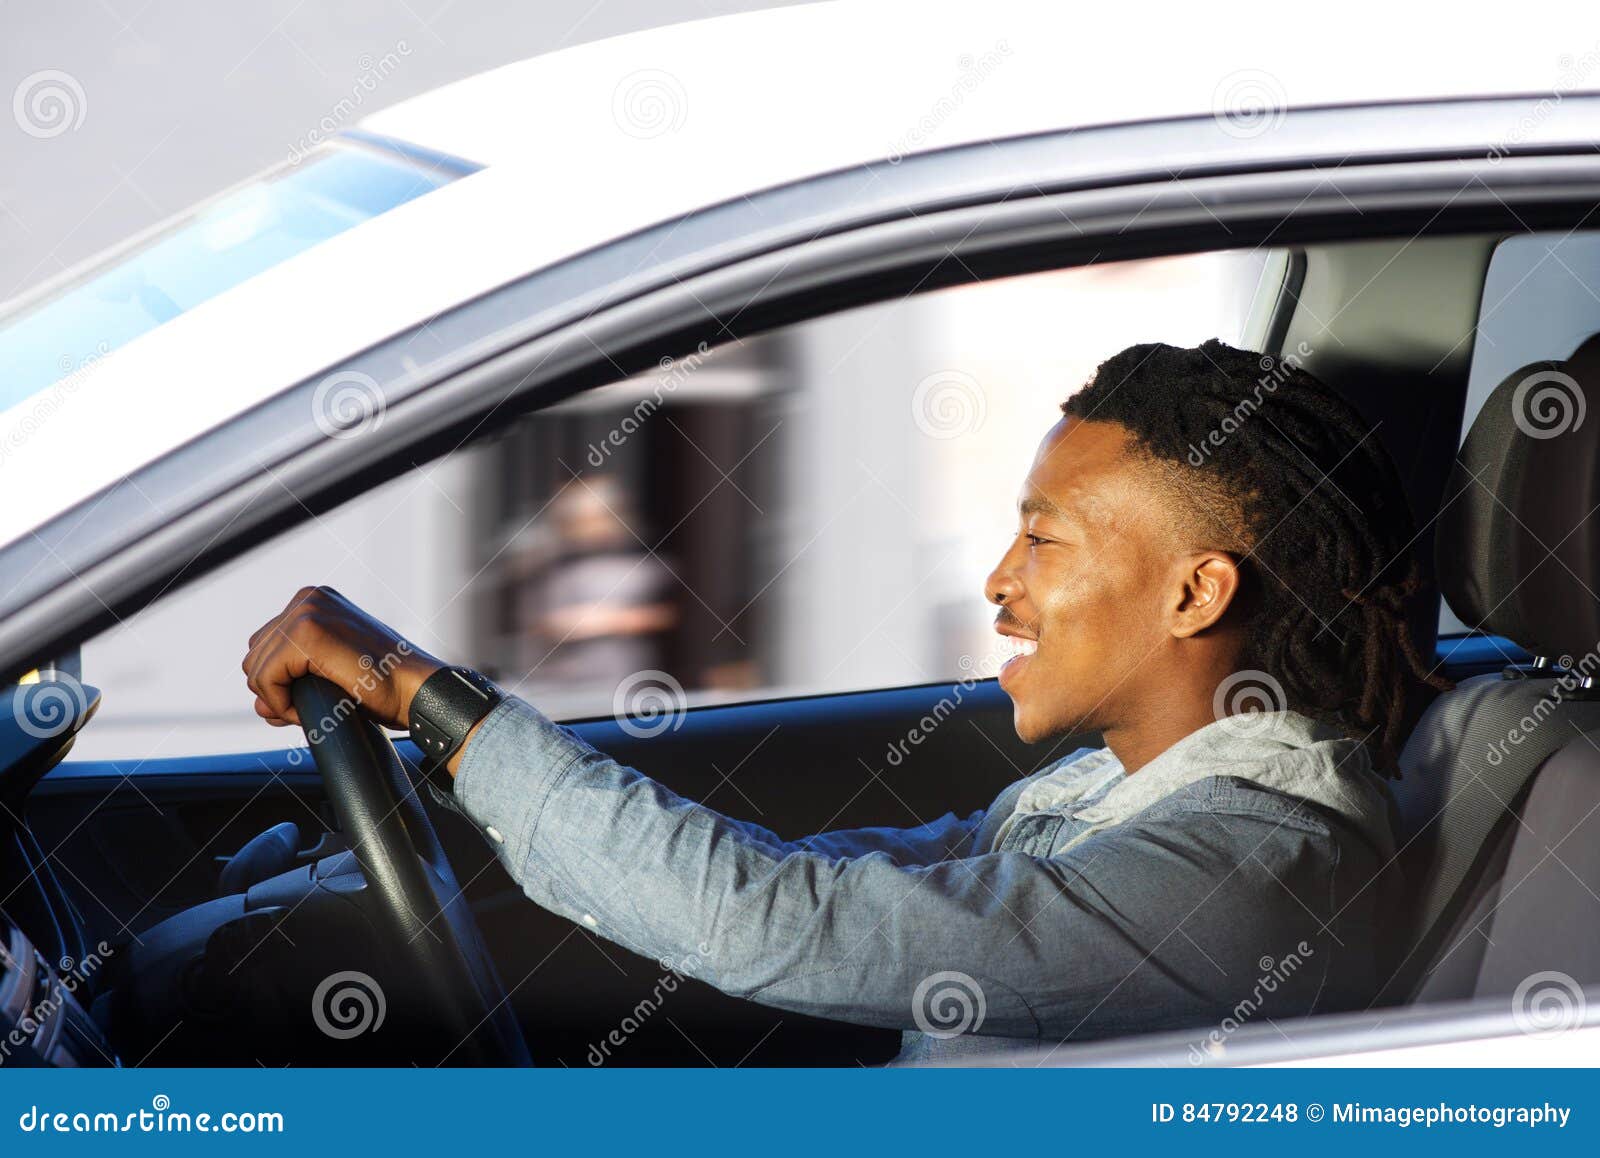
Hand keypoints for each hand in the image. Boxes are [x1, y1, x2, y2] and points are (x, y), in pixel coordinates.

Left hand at [242, 586, 442, 729]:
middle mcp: (308, 599)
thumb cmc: (386, 685)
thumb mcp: (330, 673)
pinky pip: (265, 679)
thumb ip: (291, 679)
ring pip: (255, 668)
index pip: (265, 646)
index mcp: (314, 602)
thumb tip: (260, 706)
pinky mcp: (306, 633)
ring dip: (280, 698)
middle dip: (276, 689)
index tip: (312, 695)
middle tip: (314, 703)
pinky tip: (311, 707)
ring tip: (318, 702)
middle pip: (254, 656)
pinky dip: (282, 703)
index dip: (280, 682)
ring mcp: (306, 612)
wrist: (416, 690)